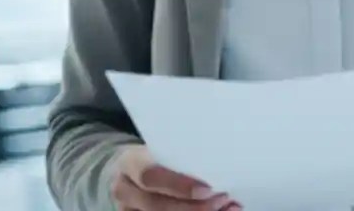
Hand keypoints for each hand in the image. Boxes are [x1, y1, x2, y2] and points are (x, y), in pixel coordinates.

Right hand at [111, 144, 240, 210]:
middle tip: (223, 200)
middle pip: (157, 205)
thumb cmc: (151, 157)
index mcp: (129, 164)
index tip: (207, 189)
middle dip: (194, 207)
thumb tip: (218, 164)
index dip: (178, 186)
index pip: (150, 176)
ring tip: (228, 209)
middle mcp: (125, 191)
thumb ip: (179, 158)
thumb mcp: (157, 149)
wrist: (125, 172)